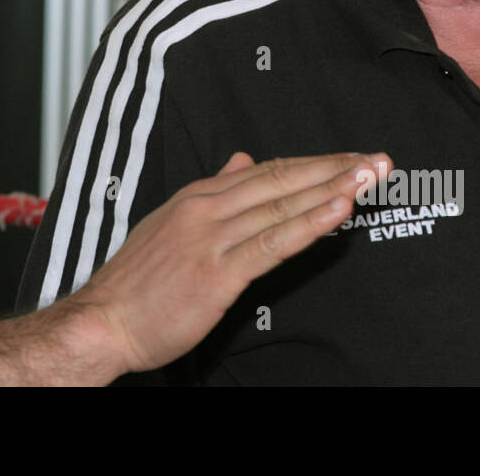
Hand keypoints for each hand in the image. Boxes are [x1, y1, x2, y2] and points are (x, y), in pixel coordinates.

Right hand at [67, 150, 391, 374]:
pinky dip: (309, 223)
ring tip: (369, 176)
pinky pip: (272, 242)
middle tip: (376, 159)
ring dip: (332, 187)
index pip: (267, 171)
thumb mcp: (169, 223)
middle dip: (333, 166)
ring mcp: (212, 238)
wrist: (103, 320)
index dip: (312, 163)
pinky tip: (338, 209)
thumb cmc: (135, 283)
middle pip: (282, 179)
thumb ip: (211, 193)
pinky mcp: (218, 271)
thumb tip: (240, 162)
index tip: (348, 158)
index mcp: (197, 197)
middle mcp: (206, 209)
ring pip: (282, 205)